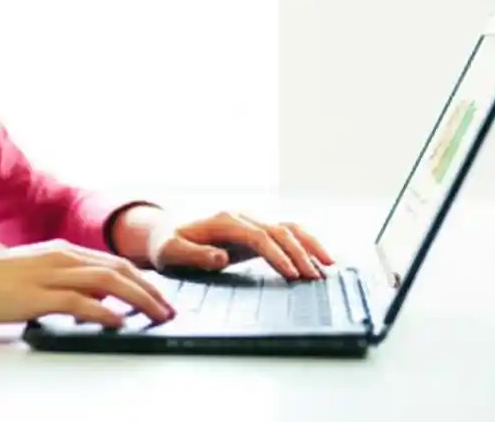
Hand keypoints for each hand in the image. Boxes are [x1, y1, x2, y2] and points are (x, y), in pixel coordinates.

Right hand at [0, 240, 175, 328]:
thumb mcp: (32, 275)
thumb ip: (63, 283)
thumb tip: (93, 301)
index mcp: (60, 251)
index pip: (113, 262)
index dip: (142, 279)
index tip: (160, 296)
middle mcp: (60, 257)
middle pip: (118, 269)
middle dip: (150, 289)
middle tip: (170, 309)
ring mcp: (48, 275)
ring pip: (107, 282)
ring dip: (139, 299)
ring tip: (157, 316)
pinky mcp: (36, 296)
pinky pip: (79, 303)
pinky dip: (104, 312)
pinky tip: (119, 323)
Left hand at [114, 206, 335, 280]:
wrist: (166, 231)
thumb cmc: (167, 245)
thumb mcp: (171, 253)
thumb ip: (194, 255)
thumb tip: (220, 257)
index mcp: (223, 220)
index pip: (258, 236)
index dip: (277, 255)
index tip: (292, 274)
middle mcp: (241, 216)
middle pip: (279, 230)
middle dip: (300, 254)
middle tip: (316, 278)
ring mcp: (251, 221)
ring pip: (288, 228)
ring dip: (309, 245)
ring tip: (329, 266)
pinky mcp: (256, 230)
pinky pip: (286, 233)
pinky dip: (305, 243)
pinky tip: (319, 258)